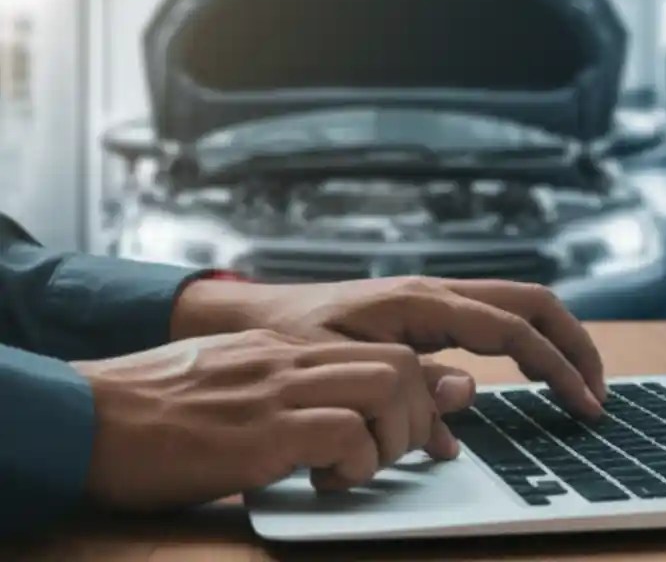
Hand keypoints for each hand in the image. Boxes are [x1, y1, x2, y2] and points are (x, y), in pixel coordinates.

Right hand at [70, 329, 470, 509]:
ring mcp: (276, 391)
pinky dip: (356, 462)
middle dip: (418, 414)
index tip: (420, 431)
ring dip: (393, 437)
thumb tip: (327, 415)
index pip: (382, 349)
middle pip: (400, 362)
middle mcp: (288, 359)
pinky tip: (326, 483)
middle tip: (392, 455)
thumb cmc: (146, 415)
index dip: (416, 393)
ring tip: (360, 468)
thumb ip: (280, 389)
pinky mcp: (261, 433)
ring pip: (387, 385)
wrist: (81, 418)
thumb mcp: (225, 384)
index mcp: (281, 348)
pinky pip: (345, 431)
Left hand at [171, 277, 605, 416]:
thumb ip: (405, 383)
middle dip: (575, 345)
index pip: (514, 330)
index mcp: (421, 301)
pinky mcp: (429, 314)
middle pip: (534, 303)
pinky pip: (495, 322)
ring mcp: (436, 299)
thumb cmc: (286, 339)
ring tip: (578, 387)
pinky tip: (531, 383)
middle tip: (598, 394)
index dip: (557, 368)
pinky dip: (526, 347)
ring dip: (556, 343)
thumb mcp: (338, 368)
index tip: (585, 405)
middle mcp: (437, 292)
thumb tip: (467, 396)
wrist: (249, 315)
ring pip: (520, 307)